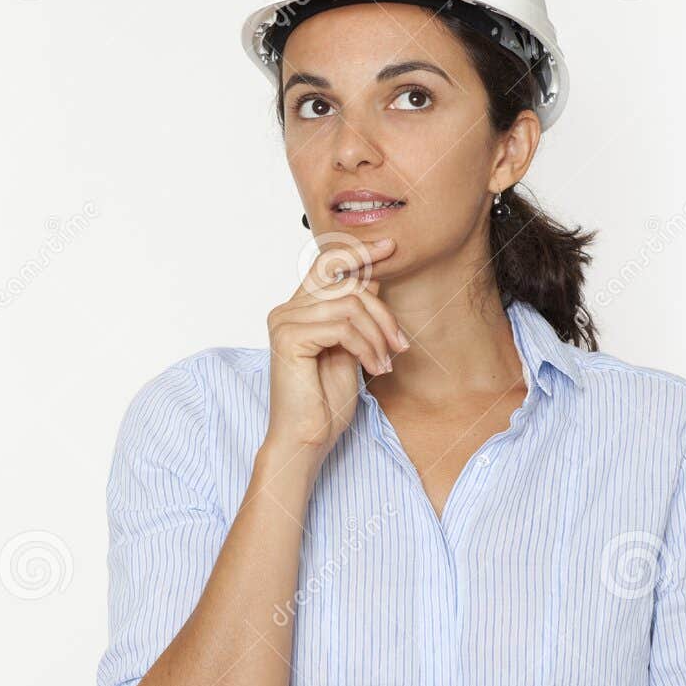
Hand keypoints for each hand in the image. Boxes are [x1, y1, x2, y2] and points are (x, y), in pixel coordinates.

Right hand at [264, 237, 408, 457]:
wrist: (307, 438)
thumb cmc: (325, 402)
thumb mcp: (350, 348)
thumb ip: (355, 314)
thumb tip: (373, 278)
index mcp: (298, 310)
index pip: (328, 264)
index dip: (359, 252)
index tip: (391, 246)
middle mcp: (286, 310)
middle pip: (347, 284)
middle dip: (382, 312)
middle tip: (400, 345)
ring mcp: (285, 321)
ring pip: (350, 305)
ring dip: (378, 335)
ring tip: (385, 363)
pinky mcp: (289, 337)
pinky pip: (343, 327)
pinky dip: (367, 347)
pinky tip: (373, 368)